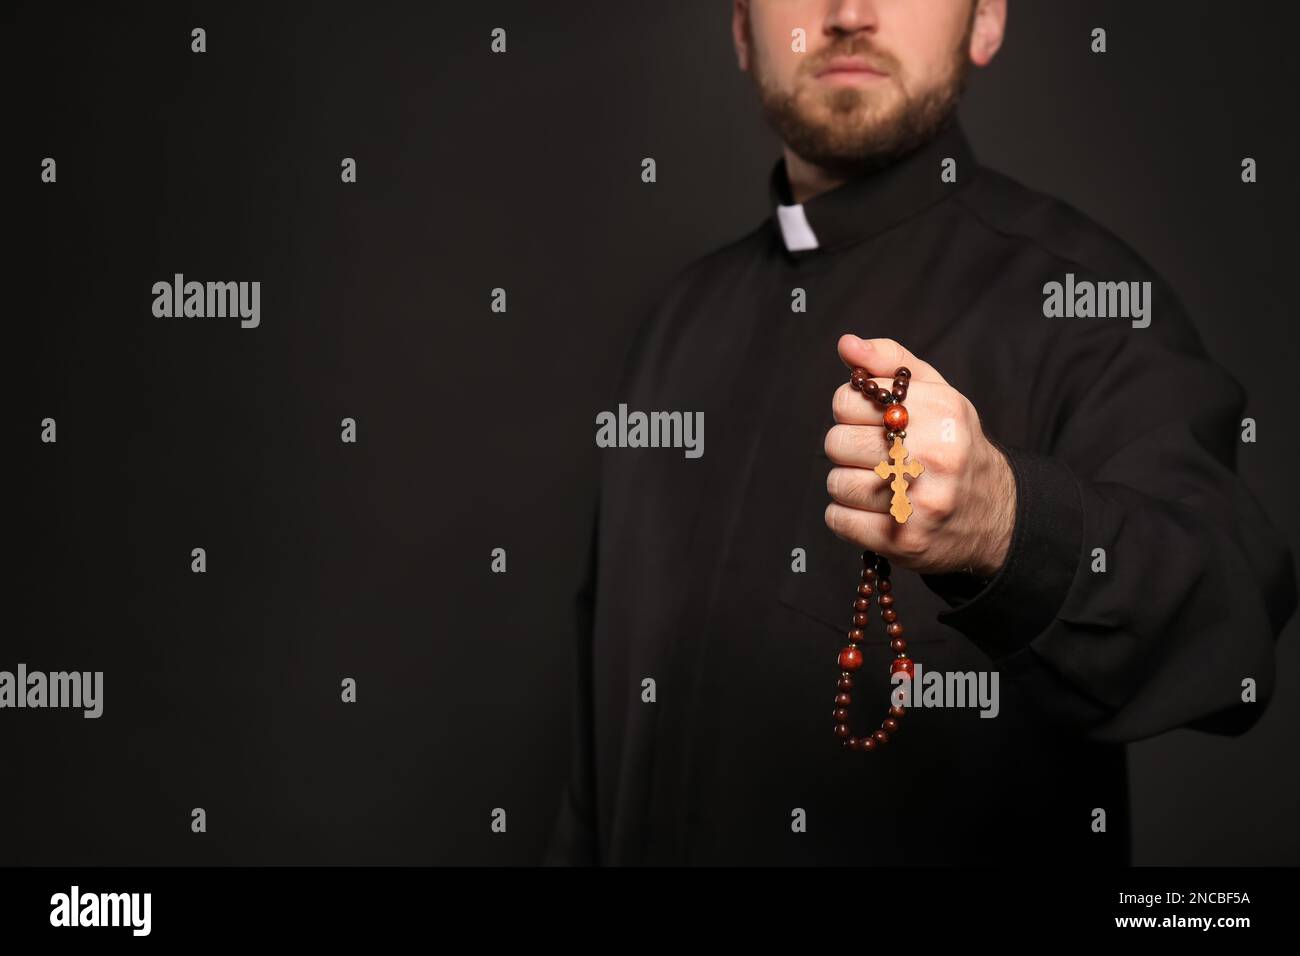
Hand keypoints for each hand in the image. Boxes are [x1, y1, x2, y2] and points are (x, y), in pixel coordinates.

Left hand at [823, 335, 1016, 577]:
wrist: (997, 513)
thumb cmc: (954, 446)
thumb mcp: (937, 394)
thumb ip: (891, 362)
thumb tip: (846, 344)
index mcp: (940, 411)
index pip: (849, 400)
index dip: (850, 411)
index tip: (868, 421)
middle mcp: (933, 455)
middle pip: (838, 443)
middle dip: (847, 449)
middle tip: (874, 456)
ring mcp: (920, 501)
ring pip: (836, 483)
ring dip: (847, 484)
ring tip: (876, 484)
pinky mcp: (905, 540)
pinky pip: (838, 519)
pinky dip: (846, 515)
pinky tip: (872, 509)